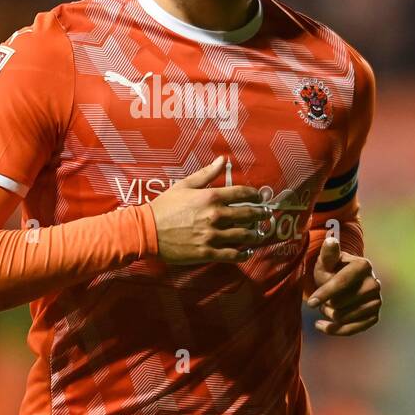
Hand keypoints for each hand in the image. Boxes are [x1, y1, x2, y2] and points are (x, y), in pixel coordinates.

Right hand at [149, 156, 278, 264]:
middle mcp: (215, 216)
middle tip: (267, 215)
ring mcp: (213, 235)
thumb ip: (206, 174)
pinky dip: (243, 254)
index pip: (242, 193)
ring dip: (255, 234)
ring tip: (259, 234)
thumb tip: (223, 159)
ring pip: (244, 235)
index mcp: (211, 197)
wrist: (148, 230)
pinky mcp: (208, 252)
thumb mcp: (184, 185)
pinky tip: (247, 252)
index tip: (259, 197)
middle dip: (261, 214)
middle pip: (248, 214)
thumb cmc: (165, 206)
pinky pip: (232, 254)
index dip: (255, 195)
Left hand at [307, 236, 381, 335]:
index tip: (310, 303)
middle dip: (325, 304)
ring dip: (329, 315)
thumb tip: (330, 241)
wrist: (347, 283)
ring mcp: (376, 301)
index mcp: (363, 265)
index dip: (325, 293)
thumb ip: (328, 253)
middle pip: (340, 303)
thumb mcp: (327, 261)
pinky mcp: (375, 316)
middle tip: (322, 299)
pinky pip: (353, 329)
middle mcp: (374, 283)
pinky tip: (323, 326)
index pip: (342, 282)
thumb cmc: (332, 270)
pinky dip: (335, 330)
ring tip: (326, 307)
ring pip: (344, 317)